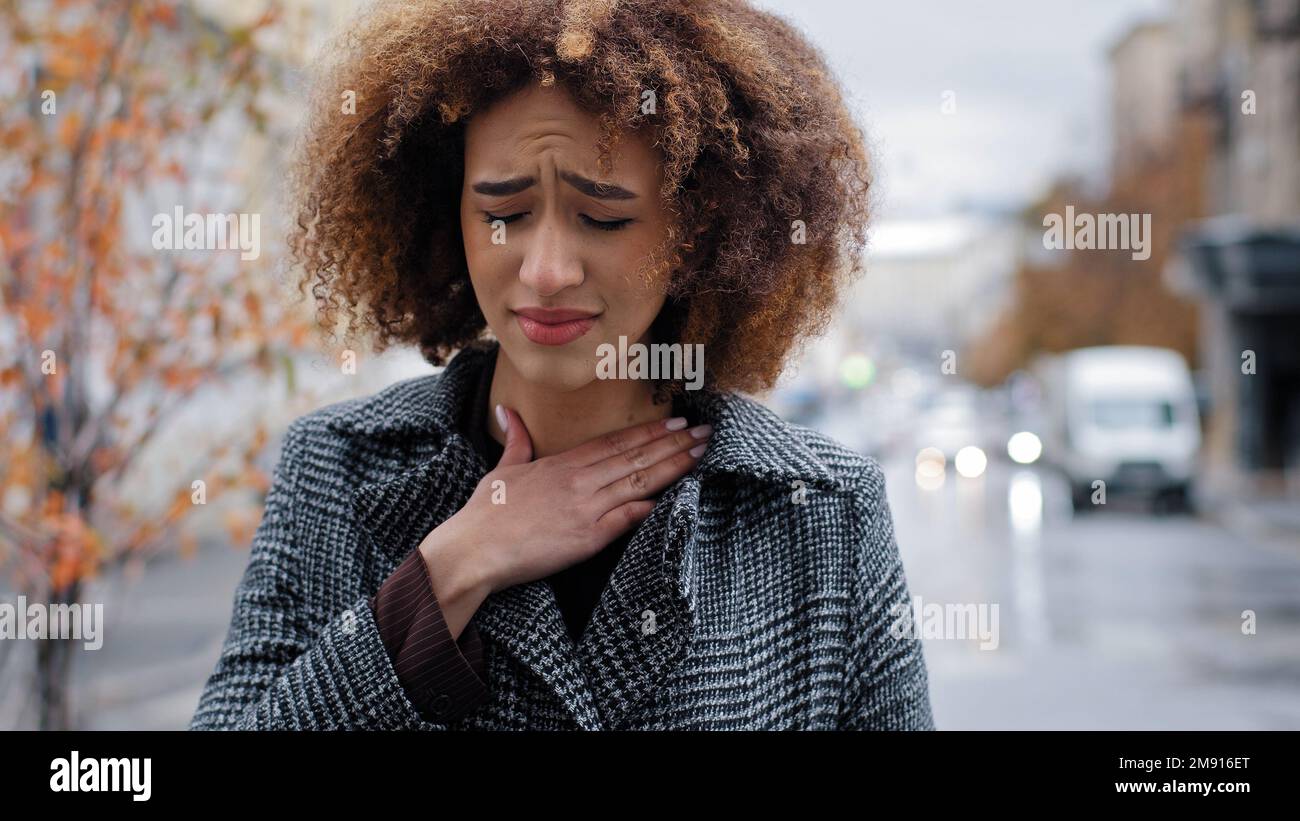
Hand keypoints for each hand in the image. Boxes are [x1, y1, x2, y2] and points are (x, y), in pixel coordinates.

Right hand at [439, 406, 711, 593]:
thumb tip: (506, 411)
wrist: (475, 549)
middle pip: (636, 457)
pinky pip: (626, 518)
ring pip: (638, 481)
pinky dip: (650, 506)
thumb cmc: (485, 512)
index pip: (616, 442)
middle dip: (674, 443)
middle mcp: (579, 480)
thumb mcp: (502, 469)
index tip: (676, 423)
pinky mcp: (587, 537)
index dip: (649, 432)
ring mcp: (586, 507)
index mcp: (562, 463)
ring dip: (673, 467)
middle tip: (705, 433)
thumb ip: (515, 439)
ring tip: (700, 455)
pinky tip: (674, 497)